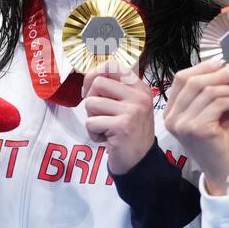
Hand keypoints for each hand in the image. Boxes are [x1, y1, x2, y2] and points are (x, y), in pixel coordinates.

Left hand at [82, 59, 154, 175]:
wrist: (139, 161)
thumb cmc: (128, 132)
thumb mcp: (127, 105)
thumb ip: (113, 90)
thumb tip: (89, 76)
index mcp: (139, 88)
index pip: (112, 65)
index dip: (94, 74)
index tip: (91, 89)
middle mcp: (139, 97)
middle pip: (98, 82)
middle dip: (91, 99)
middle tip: (99, 114)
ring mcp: (132, 111)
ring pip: (91, 103)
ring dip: (92, 119)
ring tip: (105, 128)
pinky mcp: (122, 126)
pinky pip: (91, 122)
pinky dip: (93, 133)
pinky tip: (106, 139)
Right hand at [162, 60, 228, 194]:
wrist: (224, 171)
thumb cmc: (219, 142)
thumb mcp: (213, 112)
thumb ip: (213, 92)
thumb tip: (226, 68)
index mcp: (171, 112)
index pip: (180, 78)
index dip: (202, 67)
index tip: (222, 63)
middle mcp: (172, 118)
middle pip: (192, 81)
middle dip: (218, 73)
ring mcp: (183, 124)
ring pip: (207, 91)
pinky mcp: (198, 129)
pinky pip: (218, 103)